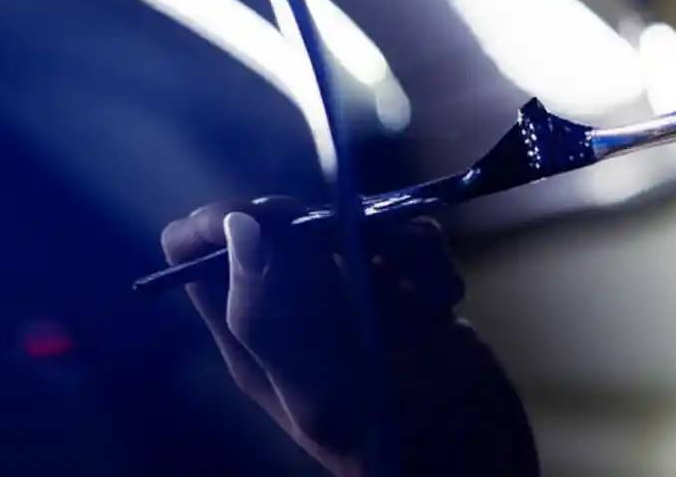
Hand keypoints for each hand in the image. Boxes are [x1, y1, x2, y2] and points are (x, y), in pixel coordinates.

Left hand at [161, 198, 537, 475]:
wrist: (481, 469)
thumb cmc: (396, 449)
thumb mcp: (324, 398)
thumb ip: (272, 318)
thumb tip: (236, 225)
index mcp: (253, 338)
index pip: (195, 256)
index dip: (219, 226)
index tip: (269, 224)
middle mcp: (296, 309)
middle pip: (277, 224)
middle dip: (318, 225)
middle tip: (359, 255)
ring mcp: (355, 296)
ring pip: (354, 223)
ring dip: (393, 243)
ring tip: (418, 296)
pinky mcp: (411, 289)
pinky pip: (412, 241)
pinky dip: (431, 261)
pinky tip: (443, 305)